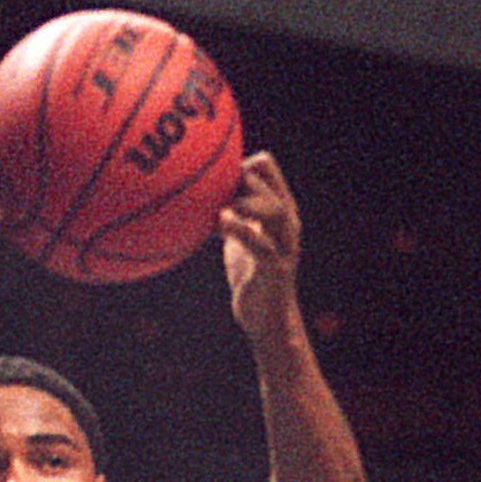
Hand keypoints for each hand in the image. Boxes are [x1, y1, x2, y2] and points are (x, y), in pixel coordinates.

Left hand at [218, 151, 301, 340]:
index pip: (268, 168)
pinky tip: (221, 222)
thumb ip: (228, 215)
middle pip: (272, 186)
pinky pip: (262, 245)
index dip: (242, 162)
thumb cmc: (251, 276)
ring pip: (275, 211)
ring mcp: (284, 247)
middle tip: (217, 192)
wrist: (267, 319)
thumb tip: (194, 199)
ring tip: (224, 207)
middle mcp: (286, 224)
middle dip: (244, 179)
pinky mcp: (275, 270)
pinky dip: (242, 230)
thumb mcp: (239, 239)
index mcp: (278, 211)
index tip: (218, 178)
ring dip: (248, 203)